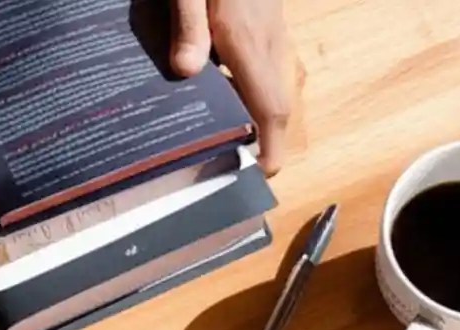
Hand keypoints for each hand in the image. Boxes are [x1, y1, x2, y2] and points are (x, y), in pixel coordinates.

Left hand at [170, 0, 297, 174]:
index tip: (259, 174)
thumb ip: (187, 24)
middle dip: (258, 141)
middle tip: (223, 165)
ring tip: (214, 137)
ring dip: (250, 116)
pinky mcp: (268, 24)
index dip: (270, 147)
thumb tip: (184, 71)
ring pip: (271, 89)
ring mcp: (274, 33)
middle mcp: (270, 43)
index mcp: (249, 40)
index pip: (270, 107)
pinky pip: (264, 70)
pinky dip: (246, 92)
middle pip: (273, 106)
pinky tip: (213, 94)